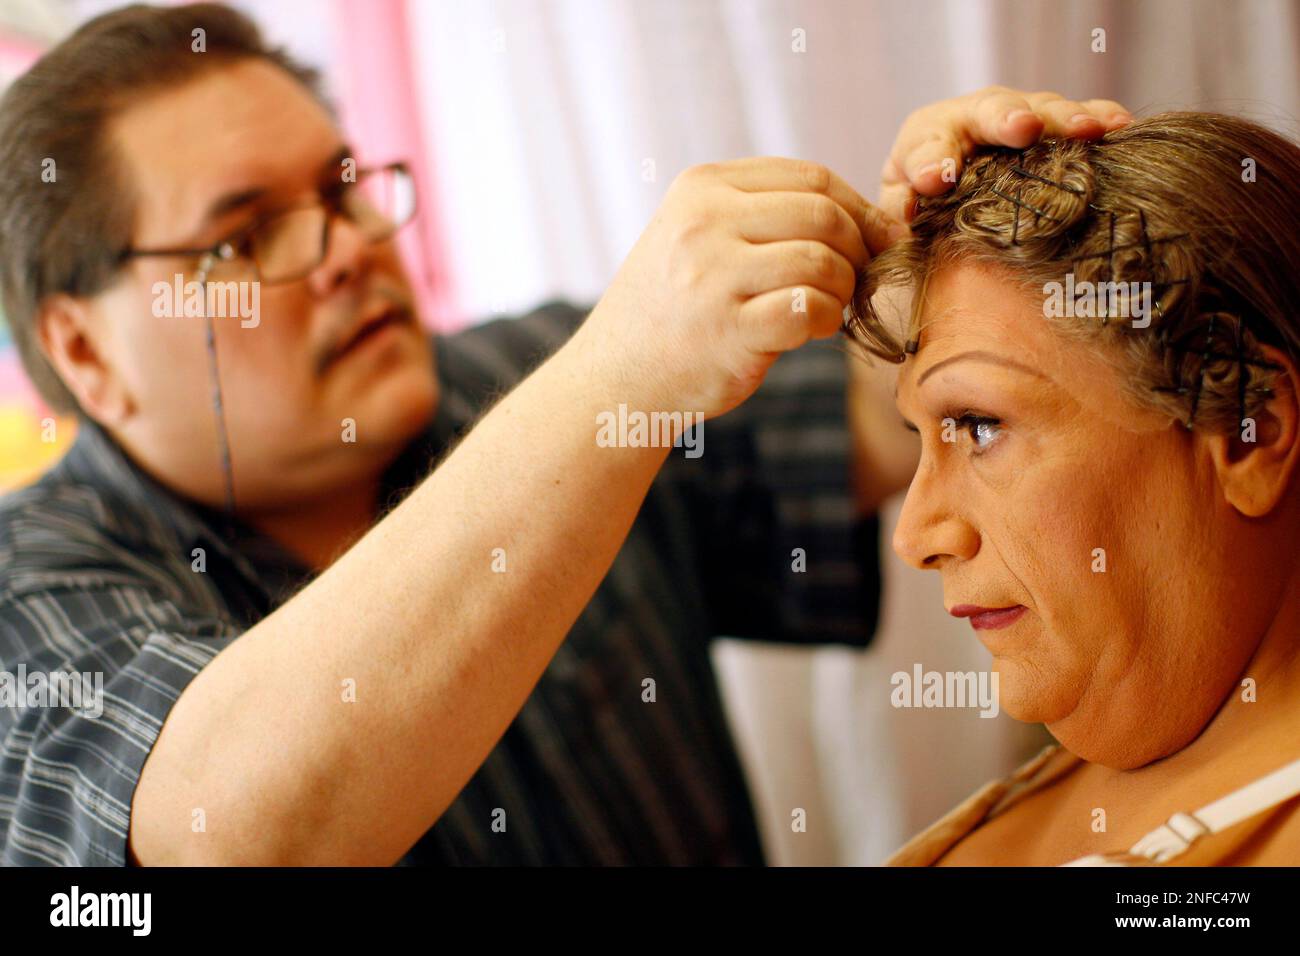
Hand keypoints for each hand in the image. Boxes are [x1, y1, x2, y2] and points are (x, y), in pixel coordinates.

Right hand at [579, 157, 905, 420]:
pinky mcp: (729, 329)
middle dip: (858, 247)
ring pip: (822, 260)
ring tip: (831, 306)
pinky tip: (813, 330)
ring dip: (844, 288)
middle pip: (823, 214)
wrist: (616, 377)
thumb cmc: (673, 309)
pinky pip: (809, 308)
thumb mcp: (696, 234)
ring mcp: (714, 276)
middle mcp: (705, 222)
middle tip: (859, 278)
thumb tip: (868, 217)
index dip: (858, 207)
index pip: (810, 176)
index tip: (874, 237)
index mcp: (702, 187)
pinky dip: (827, 320)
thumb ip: (762, 214)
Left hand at [880, 87, 1132, 221]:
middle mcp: (973, 117)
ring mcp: (1018, 117)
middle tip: (1022, 128)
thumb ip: (899, 213)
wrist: (949, 191)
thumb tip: (909, 216)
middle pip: (990, 111)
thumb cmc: (921, 206)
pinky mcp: (1054, 128)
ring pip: (1041, 109)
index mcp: (925, 139)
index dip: (932, 161)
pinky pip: (1079, 118)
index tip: (936, 180)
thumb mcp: (902, 213)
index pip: (926, 147)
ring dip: (1064, 119)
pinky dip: (1100, 119)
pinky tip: (1120, 127)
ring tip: (1089, 129)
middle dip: (1007, 119)